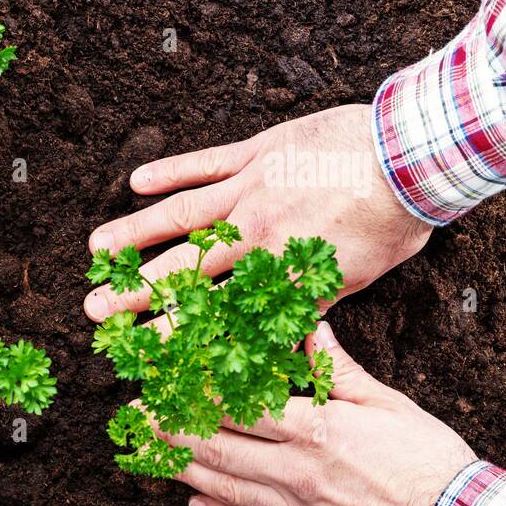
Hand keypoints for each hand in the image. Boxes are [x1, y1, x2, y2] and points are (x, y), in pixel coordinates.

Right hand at [84, 104, 432, 321]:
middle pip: (181, 269)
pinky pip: (204, 164)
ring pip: (179, 216)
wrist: (411, 156)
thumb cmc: (391, 221)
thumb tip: (275, 335)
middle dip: (133, 293)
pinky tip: (136, 182)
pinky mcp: (257, 152)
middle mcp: (253, 234)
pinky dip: (170, 171)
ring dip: (133, 233)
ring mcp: (250, 189)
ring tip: (94, 249)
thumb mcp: (354, 278)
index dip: (173, 334)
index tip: (140, 353)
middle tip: (94, 309)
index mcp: (277, 272)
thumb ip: (306, 301)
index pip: (212, 312)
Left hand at [165, 322, 475, 505]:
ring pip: (222, 487)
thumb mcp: (385, 402)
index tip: (167, 381)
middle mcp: (295, 471)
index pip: (237, 407)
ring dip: (181, 468)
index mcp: (314, 430)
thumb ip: (336, 369)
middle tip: (138, 416)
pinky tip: (193, 501)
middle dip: (171, 430)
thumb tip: (308, 329)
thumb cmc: (426, 459)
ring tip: (151, 453)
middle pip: (216, 448)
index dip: (195, 394)